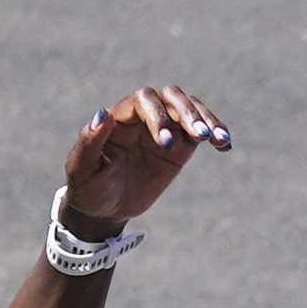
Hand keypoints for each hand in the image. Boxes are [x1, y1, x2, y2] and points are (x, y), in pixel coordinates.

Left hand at [61, 86, 228, 232]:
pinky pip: (201, 130)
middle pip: (171, 97)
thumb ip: (89, 141)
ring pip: (189, 109)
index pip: (144, 100)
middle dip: (187, 113)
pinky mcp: (180, 145)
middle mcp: (143, 116)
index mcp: (119, 117)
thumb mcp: (81, 169)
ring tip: (218, 139)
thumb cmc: (87, 187)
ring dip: (206, 119)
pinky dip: (215, 133)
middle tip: (199, 136)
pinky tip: (224, 144)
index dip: (157, 115)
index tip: (166, 143)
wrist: (102, 210)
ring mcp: (163, 128)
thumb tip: (103, 114)